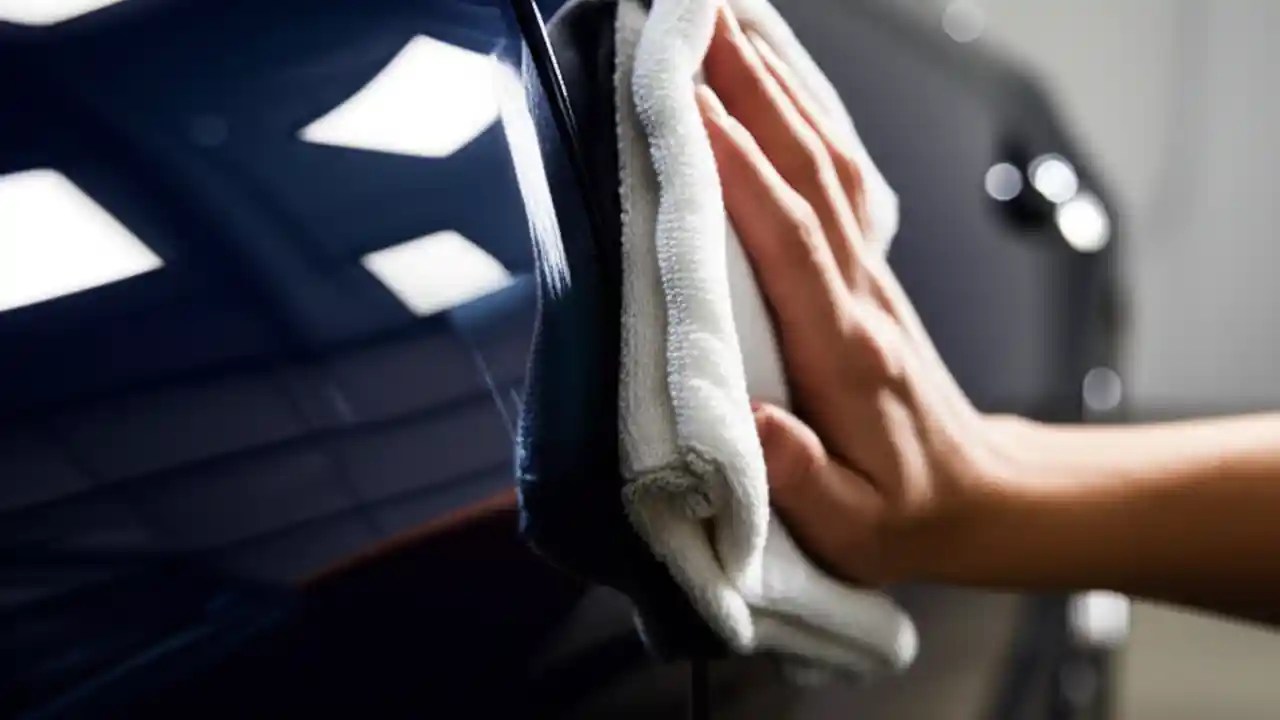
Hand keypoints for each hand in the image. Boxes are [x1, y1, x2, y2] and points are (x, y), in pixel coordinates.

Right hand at [698, 6, 1011, 584]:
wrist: (978, 497)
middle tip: (694, 21)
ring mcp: (870, 271)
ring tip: (725, 22)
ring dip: (778, 79)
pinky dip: (805, 111)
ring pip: (827, 153)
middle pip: (809, 166)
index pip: (791, 238)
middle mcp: (861, 293)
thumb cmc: (904, 515)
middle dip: (751, 85)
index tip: (689, 105)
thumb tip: (751, 421)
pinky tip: (776, 75)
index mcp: (846, 352)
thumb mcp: (854, 529)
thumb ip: (802, 477)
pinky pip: (839, 170)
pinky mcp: (867, 266)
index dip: (741, 168)